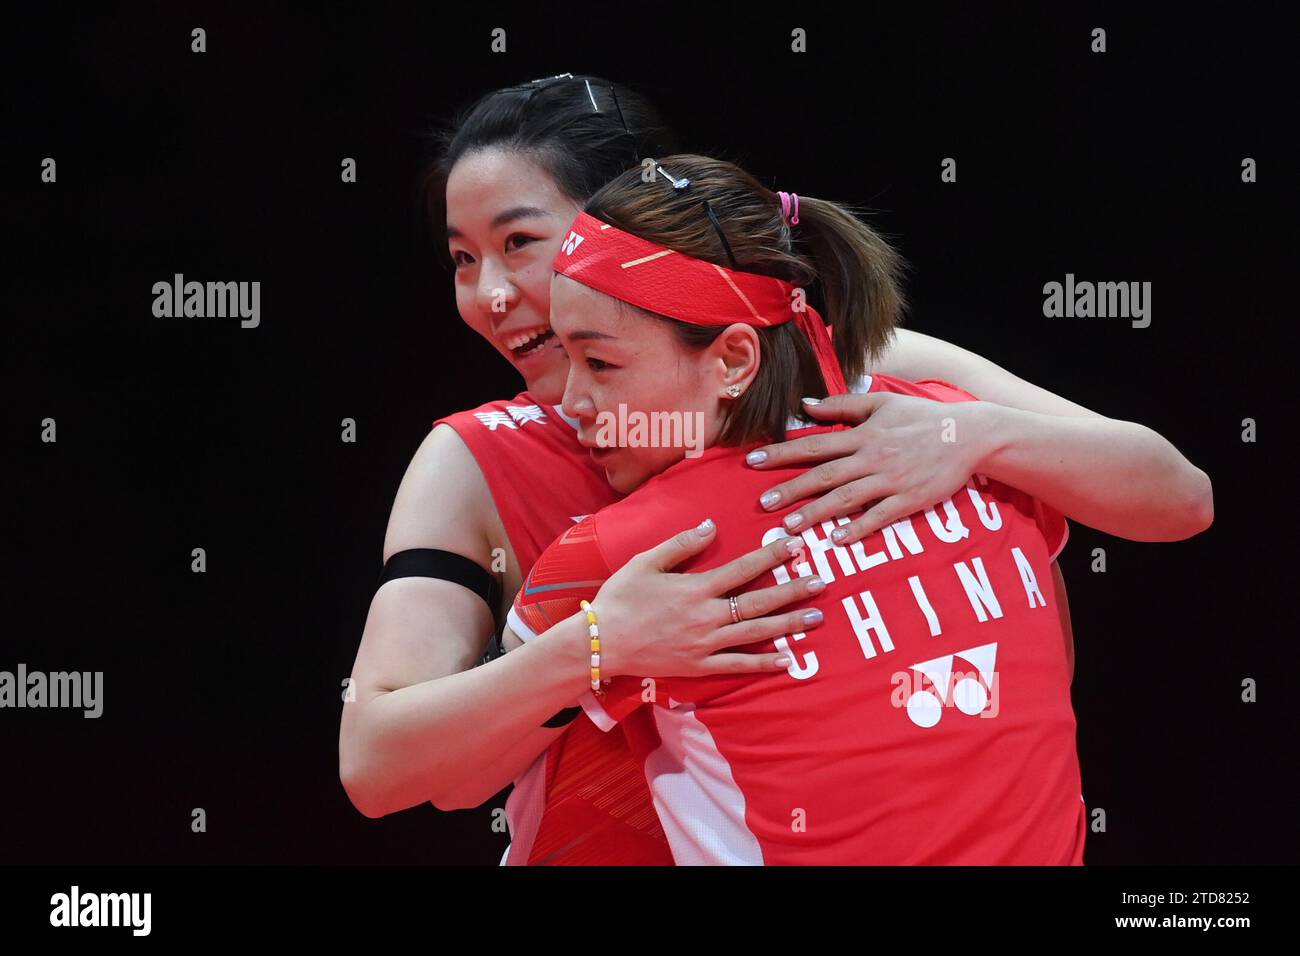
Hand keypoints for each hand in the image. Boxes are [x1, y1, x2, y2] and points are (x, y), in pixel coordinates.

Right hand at [590, 519, 827, 678]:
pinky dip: (764, 663)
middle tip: (821, 581)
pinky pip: (739, 665)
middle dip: (793, 590)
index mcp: (696, 588)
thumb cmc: (620, 598)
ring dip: (789, 624)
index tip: (796, 545)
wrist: (601, 643)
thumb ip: (681, 544)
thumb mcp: (646, 562)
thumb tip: (711, 525)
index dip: (772, 556)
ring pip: (756, 633)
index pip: (744, 569)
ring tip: (816, 616)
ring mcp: (706, 645)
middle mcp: (707, 617)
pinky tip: (789, 659)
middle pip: (759, 602)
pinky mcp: (700, 666)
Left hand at [745, 392, 992, 545]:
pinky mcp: (909, 500)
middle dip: (791, 490)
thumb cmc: (922, 417)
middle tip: (762, 503)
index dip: (782, 453)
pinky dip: (858, 528)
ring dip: (816, 513)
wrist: (968, 434)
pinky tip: (837, 540)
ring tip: (790, 527)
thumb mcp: (881, 403)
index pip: (814, 444)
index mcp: (863, 434)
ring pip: (846, 499)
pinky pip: (880, 517)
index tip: (753, 461)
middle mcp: (872, 458)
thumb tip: (804, 405)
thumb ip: (842, 405)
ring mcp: (890, 481)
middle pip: (824, 475)